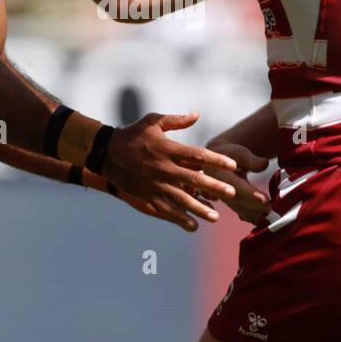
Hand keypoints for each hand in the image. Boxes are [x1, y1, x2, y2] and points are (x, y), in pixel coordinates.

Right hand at [100, 112, 237, 231]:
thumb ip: (176, 120)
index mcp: (167, 148)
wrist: (107, 153)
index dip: (216, 160)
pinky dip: (179, 219)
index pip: (197, 154)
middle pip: (193, 179)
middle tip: (232, 193)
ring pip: (181, 199)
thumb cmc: (133, 135)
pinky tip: (193, 226)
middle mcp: (163, 168)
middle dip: (213, 187)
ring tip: (215, 217)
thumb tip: (197, 115)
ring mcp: (155, 184)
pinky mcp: (147, 195)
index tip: (233, 165)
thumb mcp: (152, 122)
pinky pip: (165, 209)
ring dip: (199, 209)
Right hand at [202, 141, 271, 224]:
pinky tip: (262, 221)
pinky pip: (240, 212)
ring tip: (270, 217)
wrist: (218, 162)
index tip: (266, 200)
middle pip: (238, 200)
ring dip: (254, 214)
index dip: (251, 194)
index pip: (237, 186)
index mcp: (219, 174)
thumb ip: (250, 159)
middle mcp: (218, 189)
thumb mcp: (239, 152)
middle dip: (255, 206)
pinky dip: (251, 217)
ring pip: (238, 209)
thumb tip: (264, 164)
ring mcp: (223, 198)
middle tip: (271, 209)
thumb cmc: (231, 154)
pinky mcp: (229, 203)